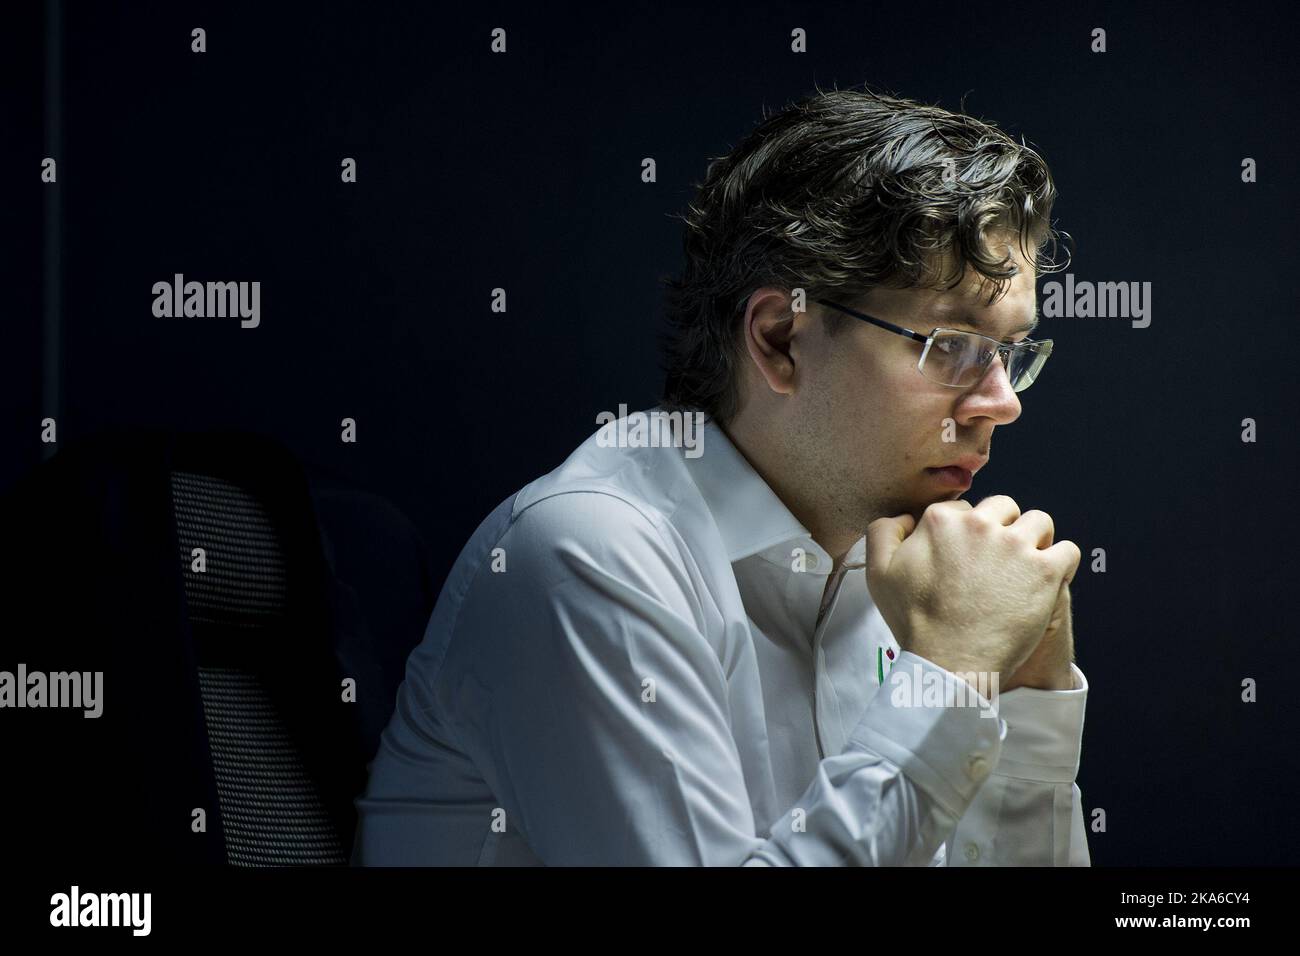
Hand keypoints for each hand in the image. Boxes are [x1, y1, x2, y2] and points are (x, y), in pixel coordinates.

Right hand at [865, 496, 1080, 685]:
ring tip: (1026, 566)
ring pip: (1039, 522)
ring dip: (1035, 540)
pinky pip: (1068, 550)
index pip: (963, 508)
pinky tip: (1047, 580)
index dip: (966, 531)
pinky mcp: (1045, 571)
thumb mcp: (878, 572)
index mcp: (941, 521)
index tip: (968, 555)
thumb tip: (905, 516)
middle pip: (1004, 507)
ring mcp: (1015, 546)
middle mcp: (980, 525)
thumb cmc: (915, 622)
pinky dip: (1061, 563)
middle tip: (998, 560)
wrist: (949, 662)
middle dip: (1003, 527)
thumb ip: (883, 532)